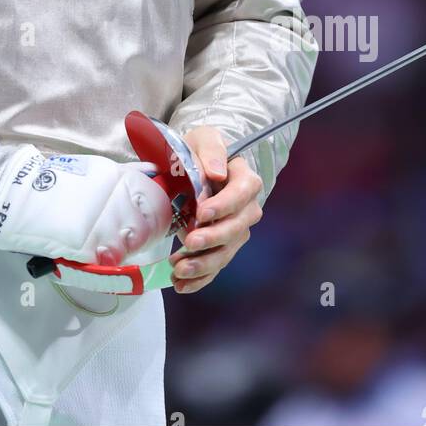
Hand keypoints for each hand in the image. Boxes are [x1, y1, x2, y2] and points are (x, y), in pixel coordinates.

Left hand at [168, 126, 261, 293]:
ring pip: (226, 252)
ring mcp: (235, 231)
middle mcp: (246, 209)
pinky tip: (181, 285)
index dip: (224, 206)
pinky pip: (215, 266)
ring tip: (178, 269)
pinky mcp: (221, 247)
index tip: (202, 213)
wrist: (192, 165)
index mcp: (245, 179)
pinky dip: (200, 278)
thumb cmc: (199, 150)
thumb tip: (217, 173)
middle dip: (213, 238)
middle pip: (237, 228)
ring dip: (204, 264)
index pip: (242, 193)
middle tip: (189, 242)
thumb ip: (210, 151)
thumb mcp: (203, 139)